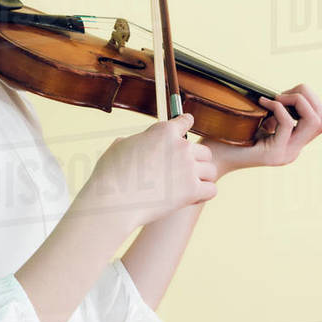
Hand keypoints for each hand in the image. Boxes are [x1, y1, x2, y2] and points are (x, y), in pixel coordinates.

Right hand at [82, 112, 217, 230]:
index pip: (186, 121)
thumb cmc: (110, 175)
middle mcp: (181, 146)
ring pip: (210, 170)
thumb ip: (135, 141)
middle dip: (195, 161)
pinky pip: (212, 190)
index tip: (183, 137)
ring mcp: (188, 168)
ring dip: (201, 179)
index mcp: (163, 131)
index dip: (185, 128)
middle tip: (183, 173)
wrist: (111, 201)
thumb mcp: (119, 147)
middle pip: (204, 151)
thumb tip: (135, 143)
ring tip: (187, 188)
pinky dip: (203, 195)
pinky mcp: (192, 190)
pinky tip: (190, 199)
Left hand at [199, 83, 321, 175]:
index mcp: (293, 144)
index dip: (308, 100)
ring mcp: (285, 154)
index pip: (321, 120)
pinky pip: (286, 124)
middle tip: (281, 94)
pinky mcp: (272, 154)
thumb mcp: (260, 122)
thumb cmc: (230, 137)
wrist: (212, 158)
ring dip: (296, 101)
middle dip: (306, 97)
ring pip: (313, 121)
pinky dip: (278, 107)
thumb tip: (290, 95)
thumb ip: (277, 114)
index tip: (283, 94)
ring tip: (275, 99)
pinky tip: (263, 103)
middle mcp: (293, 151)